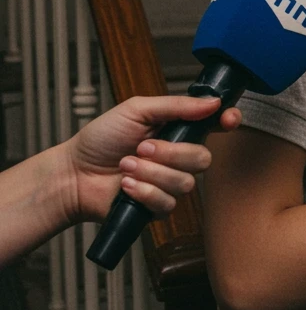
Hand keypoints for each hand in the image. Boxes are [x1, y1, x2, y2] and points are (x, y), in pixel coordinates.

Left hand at [65, 96, 242, 221]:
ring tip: (126, 167)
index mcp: (178, 130)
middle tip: (142, 148)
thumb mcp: (137, 110)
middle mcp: (178, 157)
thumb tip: (212, 102)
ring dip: (152, 173)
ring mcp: (169, 183)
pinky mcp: (157, 208)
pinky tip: (127, 186)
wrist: (73, 173)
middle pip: (203, 158)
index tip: (227, 119)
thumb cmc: (101, 139)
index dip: (228, 121)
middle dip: (171, 153)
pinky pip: (168, 203)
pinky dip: (145, 192)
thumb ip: (176, 106)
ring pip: (186, 182)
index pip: (215, 125)